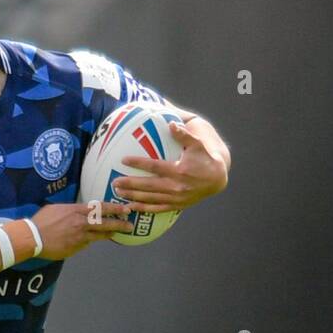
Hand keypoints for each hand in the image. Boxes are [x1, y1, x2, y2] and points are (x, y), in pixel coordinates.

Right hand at [31, 201, 134, 259]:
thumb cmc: (42, 221)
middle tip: (130, 225)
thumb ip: (71, 210)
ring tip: (117, 233)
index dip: (115, 208)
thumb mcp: (57, 209)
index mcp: (77, 211)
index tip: (125, 209)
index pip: (101, 208)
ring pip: (99, 235)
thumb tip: (79, 211)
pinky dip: (89, 241)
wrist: (32, 238)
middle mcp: (81, 223)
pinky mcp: (76, 248)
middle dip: (120, 224)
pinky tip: (88, 240)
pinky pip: (86, 244)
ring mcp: (80, 236)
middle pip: (106, 223)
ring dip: (109, 234)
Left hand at [112, 118, 229, 213]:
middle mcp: (176, 186)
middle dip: (130, 184)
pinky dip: (144, 208)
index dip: (138, 163)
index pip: (154, 166)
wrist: (217, 179)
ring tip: (118, 193)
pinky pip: (157, 208)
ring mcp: (175, 198)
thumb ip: (184, 135)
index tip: (124, 160)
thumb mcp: (197, 144)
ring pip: (150, 198)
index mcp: (179, 170)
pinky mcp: (176, 205)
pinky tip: (131, 206)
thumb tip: (171, 123)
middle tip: (115, 182)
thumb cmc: (205, 158)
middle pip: (148, 185)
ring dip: (133, 196)